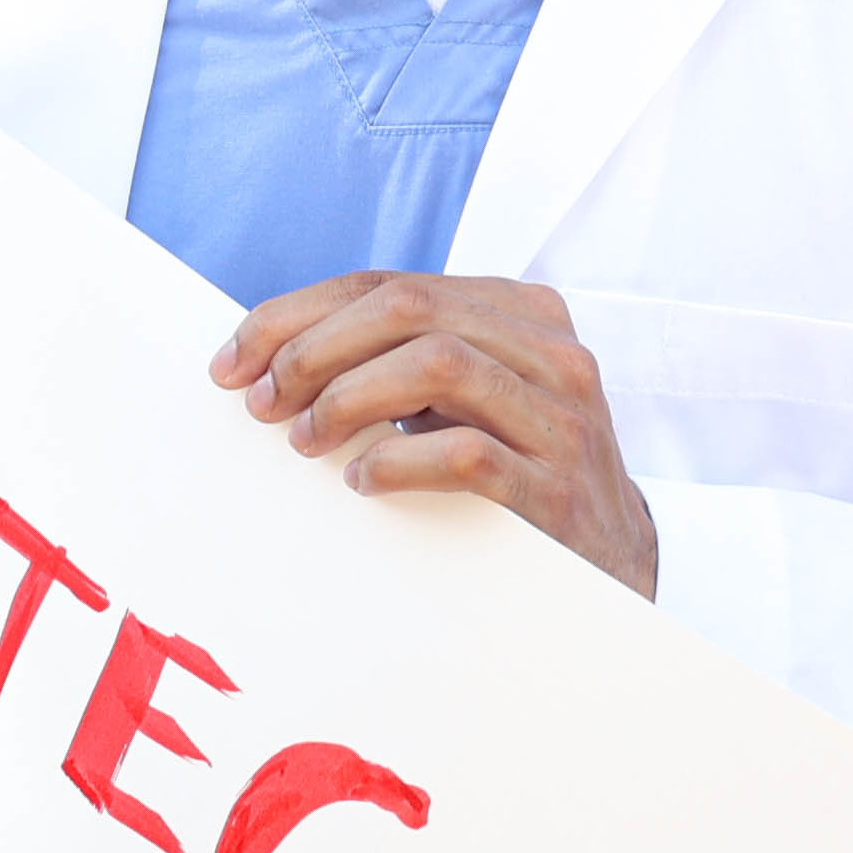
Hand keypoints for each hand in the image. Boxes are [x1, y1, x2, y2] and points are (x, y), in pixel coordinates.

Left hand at [215, 274, 659, 596]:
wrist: (617, 567)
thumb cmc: (520, 477)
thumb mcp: (473, 402)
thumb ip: (407, 364)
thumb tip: (278, 357)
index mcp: (524, 314)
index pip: (391, 285)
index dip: (298, 314)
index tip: (235, 360)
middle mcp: (551, 353)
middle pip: (409, 309)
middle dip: (313, 348)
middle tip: (262, 401)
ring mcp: (563, 418)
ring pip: (440, 363)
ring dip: (349, 397)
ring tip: (305, 439)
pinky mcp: (560, 488)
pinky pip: (467, 453)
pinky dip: (398, 460)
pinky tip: (362, 480)